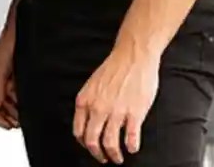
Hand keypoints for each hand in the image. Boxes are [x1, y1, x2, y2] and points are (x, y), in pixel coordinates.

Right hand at [0, 24, 19, 128]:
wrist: (21, 32)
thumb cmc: (8, 44)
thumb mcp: (0, 68)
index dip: (0, 119)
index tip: (12, 124)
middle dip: (10, 115)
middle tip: (21, 117)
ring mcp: (2, 83)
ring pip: (8, 106)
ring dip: (17, 109)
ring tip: (26, 106)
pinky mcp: (12, 82)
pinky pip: (16, 98)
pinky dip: (22, 100)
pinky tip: (27, 97)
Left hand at [73, 47, 159, 163]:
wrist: (132, 57)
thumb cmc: (114, 68)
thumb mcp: (92, 85)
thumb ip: (89, 103)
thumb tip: (88, 120)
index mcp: (85, 101)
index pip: (78, 131)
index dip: (84, 144)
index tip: (91, 148)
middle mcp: (97, 108)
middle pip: (92, 141)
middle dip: (97, 154)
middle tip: (104, 159)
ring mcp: (116, 112)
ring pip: (110, 143)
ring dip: (114, 155)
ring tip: (118, 158)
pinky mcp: (134, 114)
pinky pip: (131, 138)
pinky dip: (131, 147)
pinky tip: (132, 147)